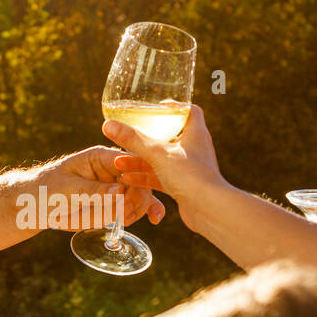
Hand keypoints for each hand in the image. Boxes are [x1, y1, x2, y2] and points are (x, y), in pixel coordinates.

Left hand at [38, 145, 165, 230]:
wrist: (34, 205)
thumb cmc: (45, 189)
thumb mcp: (66, 189)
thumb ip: (93, 191)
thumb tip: (120, 192)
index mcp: (101, 157)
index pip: (129, 162)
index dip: (136, 178)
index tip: (130, 198)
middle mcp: (113, 170)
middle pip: (140, 179)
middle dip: (137, 198)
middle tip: (127, 215)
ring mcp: (116, 186)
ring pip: (140, 195)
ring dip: (136, 209)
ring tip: (124, 221)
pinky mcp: (115, 201)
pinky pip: (136, 205)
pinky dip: (144, 211)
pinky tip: (154, 219)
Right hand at [102, 103, 225, 227]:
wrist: (208, 209)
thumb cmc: (190, 175)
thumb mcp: (157, 153)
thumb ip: (132, 139)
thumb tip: (107, 124)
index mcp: (195, 133)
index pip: (189, 111)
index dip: (174, 107)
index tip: (156, 107)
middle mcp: (194, 149)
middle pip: (169, 137)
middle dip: (146, 138)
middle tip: (128, 136)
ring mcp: (189, 169)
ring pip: (161, 160)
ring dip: (140, 161)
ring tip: (118, 162)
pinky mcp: (184, 186)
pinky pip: (160, 178)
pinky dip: (145, 178)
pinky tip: (126, 179)